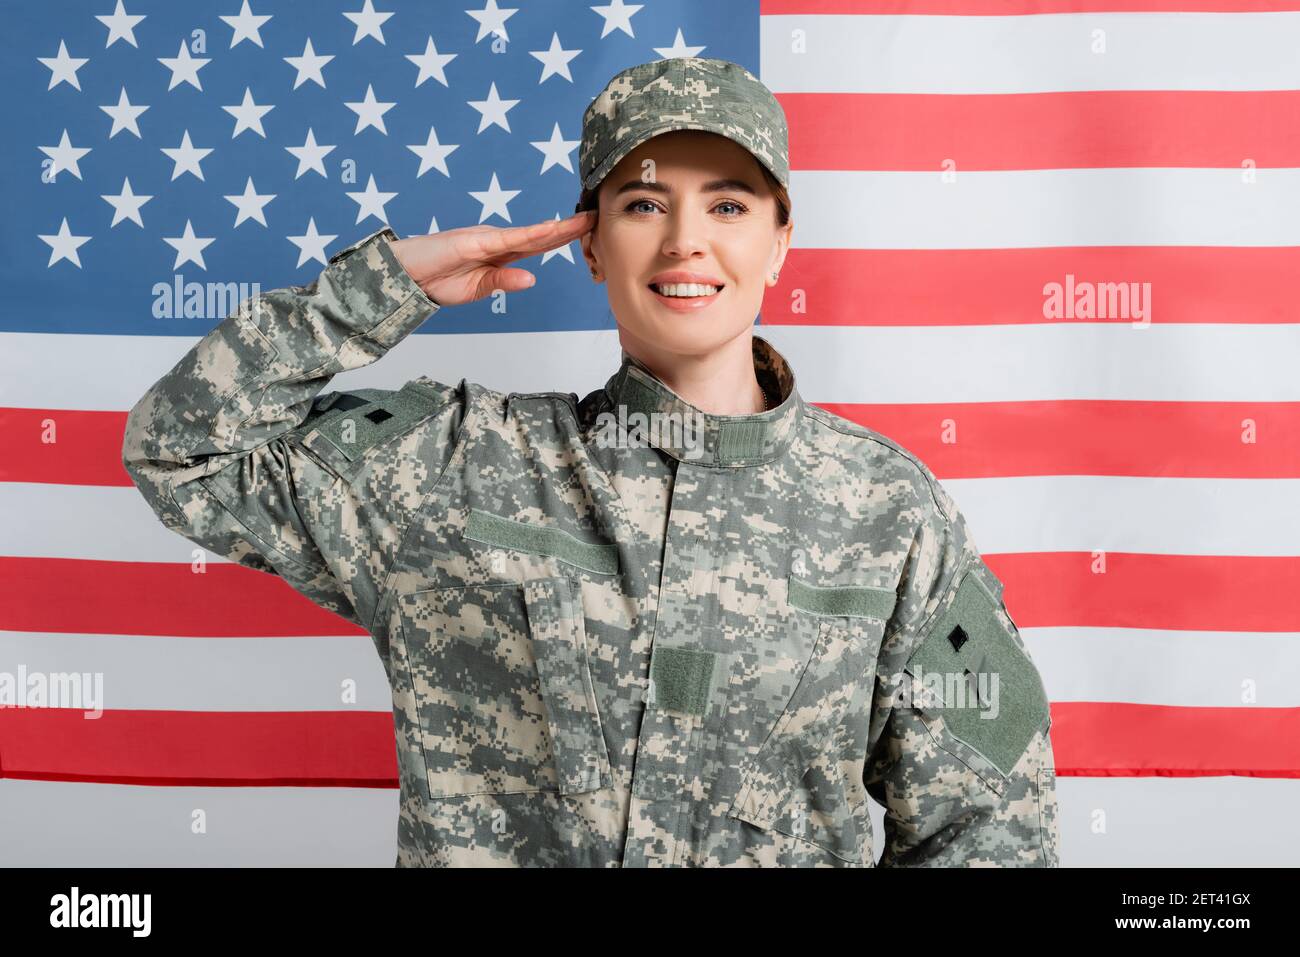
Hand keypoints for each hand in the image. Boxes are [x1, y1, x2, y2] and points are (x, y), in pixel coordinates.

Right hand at [389, 211, 596, 305]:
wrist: (404, 276)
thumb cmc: (434, 280)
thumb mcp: (476, 289)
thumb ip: (502, 282)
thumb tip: (532, 279)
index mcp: (498, 254)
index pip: (537, 245)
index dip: (562, 237)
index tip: (586, 231)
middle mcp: (496, 241)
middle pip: (540, 235)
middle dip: (569, 227)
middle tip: (597, 216)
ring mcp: (486, 238)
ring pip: (530, 233)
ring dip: (558, 228)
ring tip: (585, 220)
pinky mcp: (475, 240)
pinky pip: (509, 238)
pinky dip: (532, 234)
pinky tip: (551, 230)